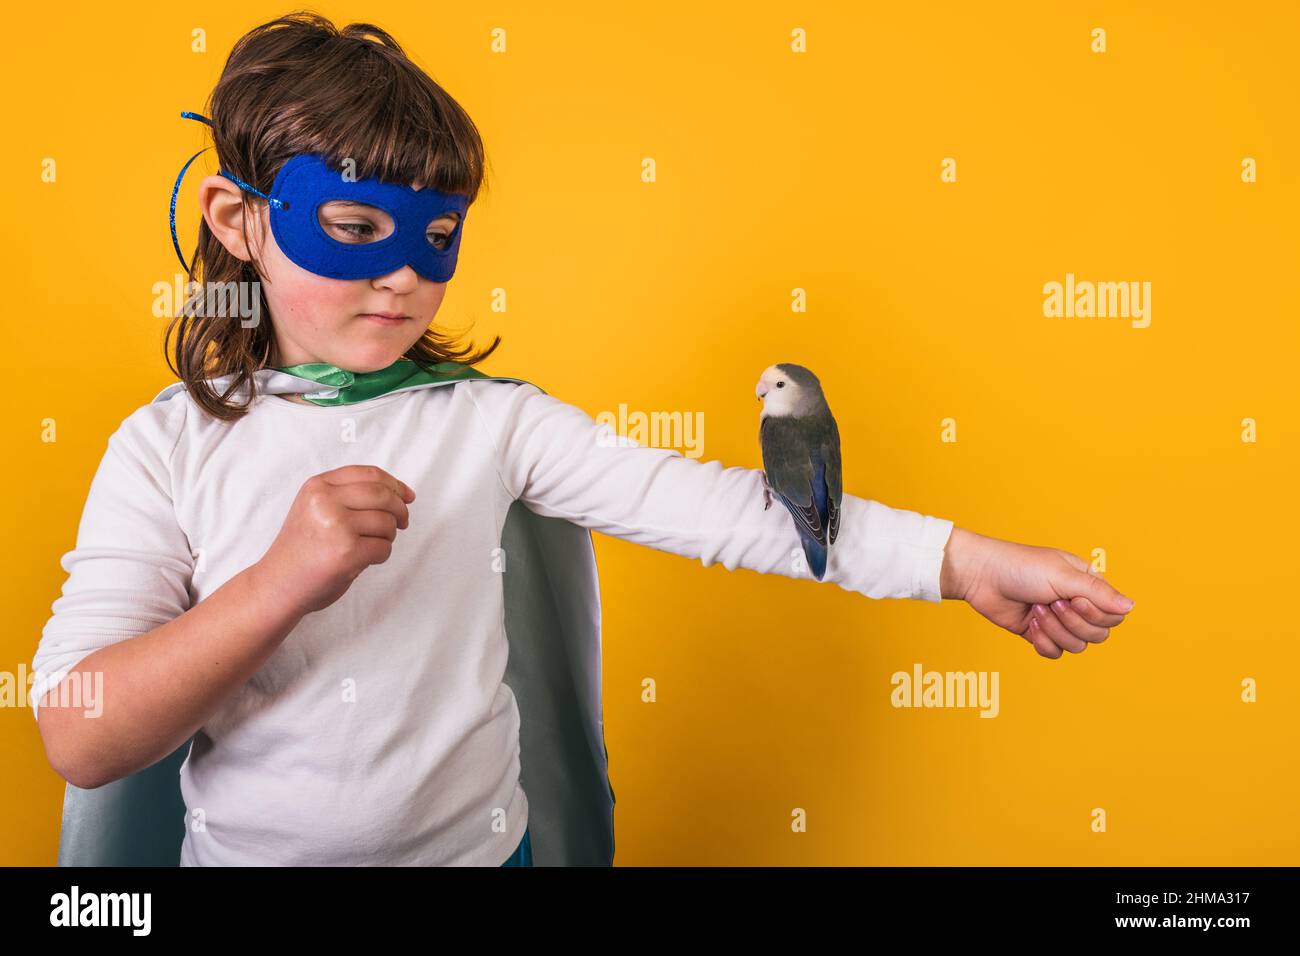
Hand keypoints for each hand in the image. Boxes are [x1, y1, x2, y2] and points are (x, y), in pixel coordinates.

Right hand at [251, 464, 415, 617]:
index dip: (395, 484)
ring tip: (371, 544)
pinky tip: (364, 560)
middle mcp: (325, 502)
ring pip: (387, 522)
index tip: (407, 496)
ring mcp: (336, 526)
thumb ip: (348, 495)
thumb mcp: (315, 508)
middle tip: (402, 522)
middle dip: (400, 509)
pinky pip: (384, 548)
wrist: (278, 584)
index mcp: (318, 486)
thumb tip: (402, 493)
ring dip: (388, 536)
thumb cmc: (302, 549)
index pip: (369, 474)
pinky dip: (381, 555)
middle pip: (383, 495)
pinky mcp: (347, 553)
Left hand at [939, 526, 1133, 658]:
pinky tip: (1029, 624)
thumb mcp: (1063, 575)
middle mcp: (1077, 604)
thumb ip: (1098, 593)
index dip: (1097, 614)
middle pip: (1098, 634)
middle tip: (1051, 603)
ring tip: (1035, 610)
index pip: (1113, 615)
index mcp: (1088, 585)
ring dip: (1054, 630)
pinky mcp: (1039, 633)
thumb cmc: (1021, 567)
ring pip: (1077, 646)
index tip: (1073, 599)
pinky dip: (1043, 642)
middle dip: (1072, 623)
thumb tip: (1131, 607)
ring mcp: (1058, 620)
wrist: (982, 576)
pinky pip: (1055, 653)